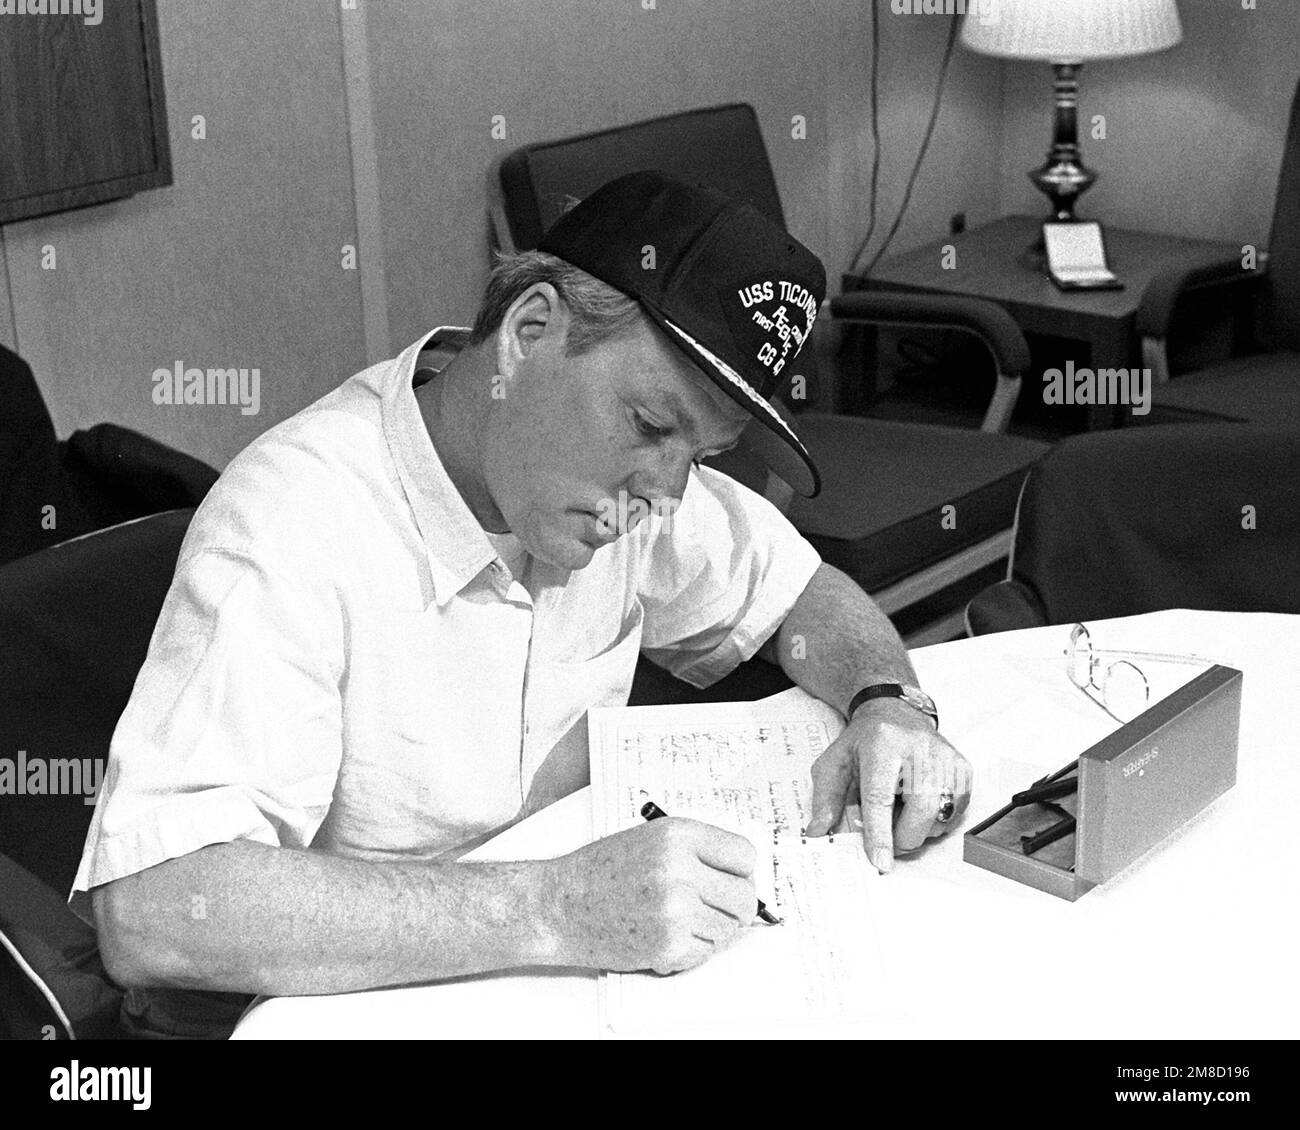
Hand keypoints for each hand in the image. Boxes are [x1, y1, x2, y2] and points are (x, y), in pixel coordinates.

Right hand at [547, 817, 755, 974]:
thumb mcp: (650, 838)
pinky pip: (705, 953)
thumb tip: (741, 873)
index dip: (740, 872)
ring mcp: (675, 909)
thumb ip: (696, 850)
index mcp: (679, 834)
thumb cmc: (599, 872)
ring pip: (728, 929)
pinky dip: (690, 950)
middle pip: (744, 897)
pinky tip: (663, 934)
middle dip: (733, 906)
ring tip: (677, 919)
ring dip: (709, 930)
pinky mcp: (668, 944)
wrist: (559, 905)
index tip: (731, 879)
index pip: (745, 856)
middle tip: (712, 907)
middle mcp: (680, 869)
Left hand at [805, 697, 971, 872]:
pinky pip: (957, 812)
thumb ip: (825, 799)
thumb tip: (818, 831)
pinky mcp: (962, 768)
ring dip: (920, 830)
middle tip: (890, 842)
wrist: (894, 713)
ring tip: (902, 811)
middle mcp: (918, 748)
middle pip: (921, 809)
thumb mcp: (834, 763)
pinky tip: (920, 803)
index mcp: (882, 744)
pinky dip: (937, 821)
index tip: (880, 861)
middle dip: (905, 838)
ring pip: (941, 816)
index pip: (881, 796)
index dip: (880, 833)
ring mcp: (945, 757)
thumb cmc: (865, 742)